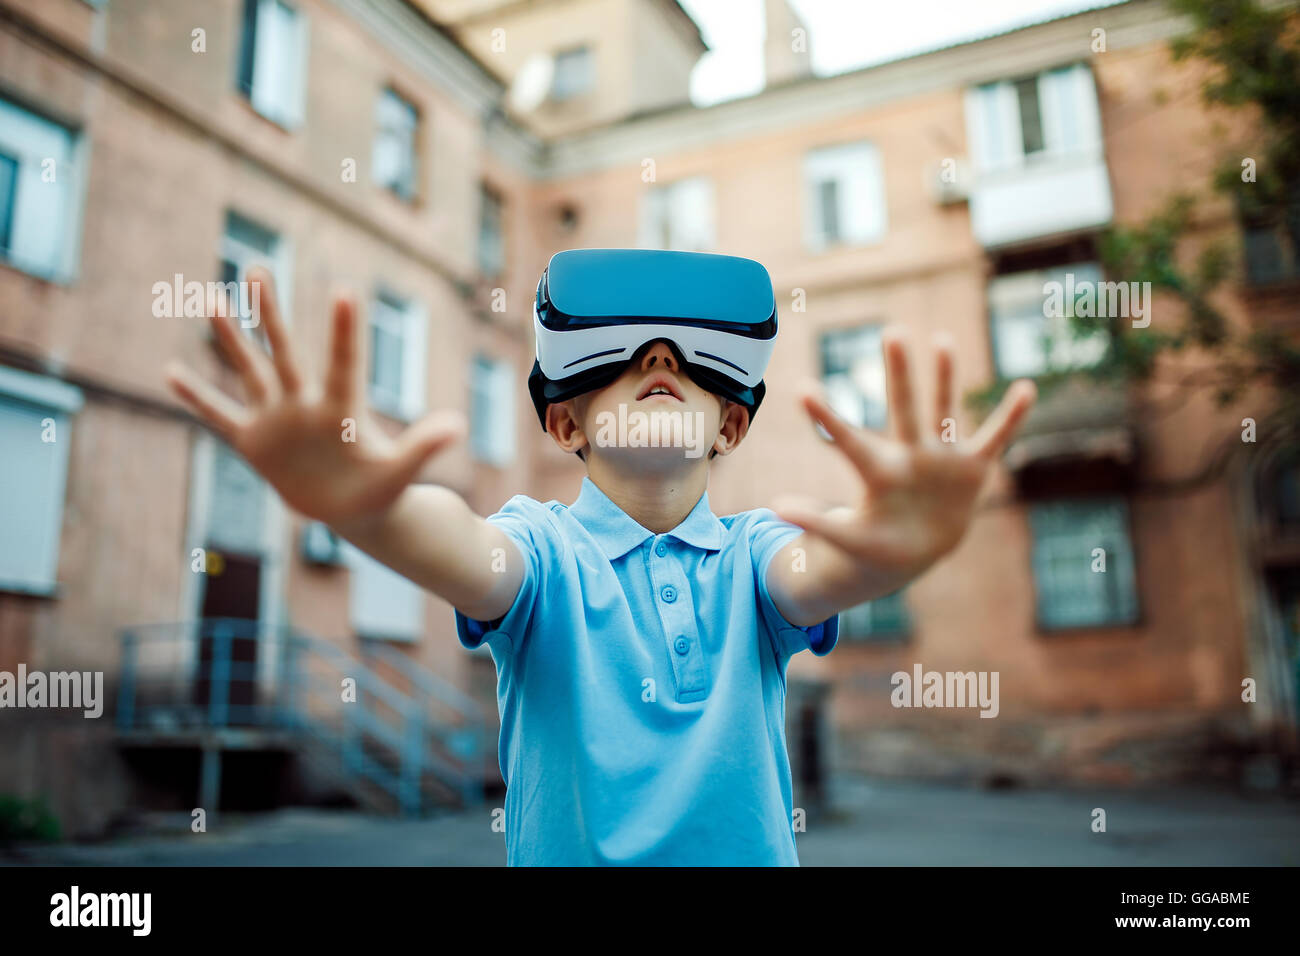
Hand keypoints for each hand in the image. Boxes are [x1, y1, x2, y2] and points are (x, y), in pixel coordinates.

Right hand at [164, 268, 464, 525]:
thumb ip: (424, 447)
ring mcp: (277, 419)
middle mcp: (305, 403)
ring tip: (210, 300)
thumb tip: (459, 425)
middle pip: (284, 350)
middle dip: (269, 311)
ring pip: (249, 370)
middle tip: (255, 267)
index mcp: (342, 407)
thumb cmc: (380, 488)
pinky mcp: (254, 441)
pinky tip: (170, 372)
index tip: (344, 291)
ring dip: (230, 339)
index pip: (343, 362)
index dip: (344, 330)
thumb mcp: (401, 472)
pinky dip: (196, 397)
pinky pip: (219, 415)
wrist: (352, 508)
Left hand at [775, 330, 1035, 580]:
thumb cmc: (875, 540)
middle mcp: (909, 456)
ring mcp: (941, 459)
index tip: (803, 388)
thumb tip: (773, 509)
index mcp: (878, 471)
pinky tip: (1027, 387)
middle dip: (900, 374)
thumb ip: (816, 523)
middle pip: (903, 409)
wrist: (914, 548)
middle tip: (893, 332)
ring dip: (946, 379)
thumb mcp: (846, 538)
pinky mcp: (971, 470)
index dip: (827, 418)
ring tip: (943, 341)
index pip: (849, 439)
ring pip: (944, 412)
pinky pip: (994, 439)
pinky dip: (1011, 417)